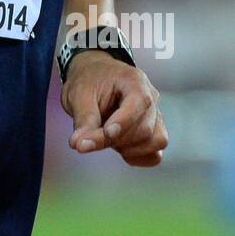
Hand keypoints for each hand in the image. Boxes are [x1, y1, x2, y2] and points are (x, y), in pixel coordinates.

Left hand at [61, 51, 168, 166]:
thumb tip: (80, 144)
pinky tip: (119, 149)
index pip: (140, 102)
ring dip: (129, 148)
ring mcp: (155, 116)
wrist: (93, 78)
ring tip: (106, 139)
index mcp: (134, 80)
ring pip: (155, 141)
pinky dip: (137, 157)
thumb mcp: (78, 95)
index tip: (107, 133)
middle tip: (88, 140)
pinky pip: (155, 154)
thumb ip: (83, 119)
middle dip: (117, 139)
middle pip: (145, 128)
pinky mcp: (153, 133)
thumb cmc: (88, 81)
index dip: (125, 122)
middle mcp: (151, 97)